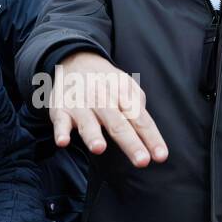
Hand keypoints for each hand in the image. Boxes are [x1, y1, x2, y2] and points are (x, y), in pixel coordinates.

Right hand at [49, 51, 168, 166]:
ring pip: (88, 122)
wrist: (74, 60)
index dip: (151, 138)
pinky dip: (60, 131)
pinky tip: (63, 142)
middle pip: (119, 124)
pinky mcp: (61, 110)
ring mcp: (81, 105)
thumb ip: (137, 105)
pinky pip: (60, 121)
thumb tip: (146, 128)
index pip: (140, 120)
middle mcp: (103, 100)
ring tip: (99, 148)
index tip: (160, 156)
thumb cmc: (105, 82)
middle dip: (131, 143)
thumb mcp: (126, 86)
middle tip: (142, 161)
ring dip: (93, 134)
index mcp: (123, 96)